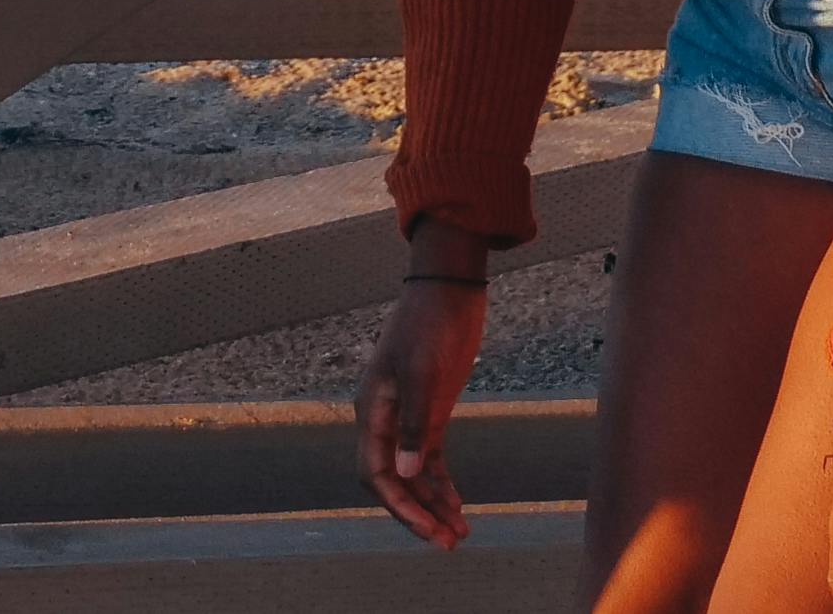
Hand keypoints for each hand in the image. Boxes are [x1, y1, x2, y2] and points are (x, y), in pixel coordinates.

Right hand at [356, 256, 489, 548]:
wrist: (450, 290)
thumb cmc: (432, 324)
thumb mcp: (425, 372)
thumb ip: (416, 423)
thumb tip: (405, 474)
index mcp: (373, 410)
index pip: (376, 473)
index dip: (400, 505)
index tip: (429, 528)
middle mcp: (385, 420)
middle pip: (394, 481)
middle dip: (418, 514)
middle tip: (448, 542)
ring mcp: (408, 417)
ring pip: (413, 475)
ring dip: (432, 504)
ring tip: (459, 533)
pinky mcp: (430, 412)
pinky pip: (430, 460)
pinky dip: (442, 484)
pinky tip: (459, 505)